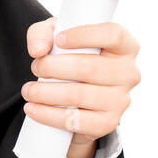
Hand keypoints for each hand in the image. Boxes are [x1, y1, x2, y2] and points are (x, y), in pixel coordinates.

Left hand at [22, 18, 140, 157]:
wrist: (77, 101)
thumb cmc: (71, 59)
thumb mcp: (57, 37)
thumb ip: (43, 33)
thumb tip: (37, 49)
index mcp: (124, 47)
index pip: (113, 35)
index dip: (85, 35)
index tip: (59, 40)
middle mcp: (128, 73)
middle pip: (89, 68)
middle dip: (52, 67)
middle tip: (35, 67)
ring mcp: (120, 100)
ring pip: (79, 95)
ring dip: (45, 93)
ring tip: (28, 90)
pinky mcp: (107, 123)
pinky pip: (75, 121)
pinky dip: (48, 115)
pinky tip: (33, 109)